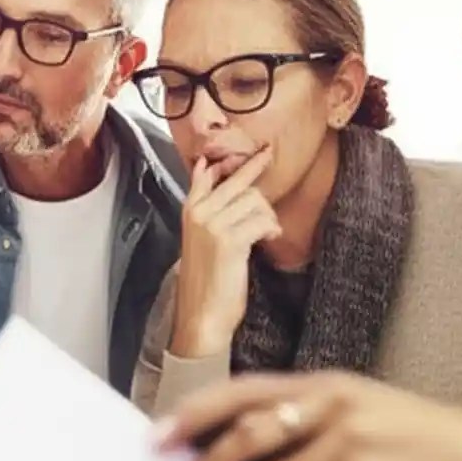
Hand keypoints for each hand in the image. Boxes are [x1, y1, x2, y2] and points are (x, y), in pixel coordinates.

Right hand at [172, 147, 278, 357]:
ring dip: (267, 214)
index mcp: (190, 211)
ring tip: (267, 230)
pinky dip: (271, 227)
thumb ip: (209, 210)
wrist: (203, 313)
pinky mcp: (230, 240)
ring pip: (254, 200)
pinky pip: (261, 220)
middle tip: (269, 152)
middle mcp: (200, 213)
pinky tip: (269, 237)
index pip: (204, 174)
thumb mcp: (201, 239)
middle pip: (236, 181)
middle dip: (255, 166)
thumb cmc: (207, 278)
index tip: (242, 147)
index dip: (225, 160)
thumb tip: (214, 181)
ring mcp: (214, 225)